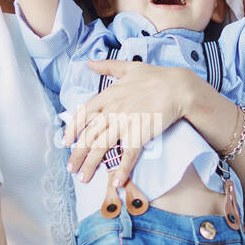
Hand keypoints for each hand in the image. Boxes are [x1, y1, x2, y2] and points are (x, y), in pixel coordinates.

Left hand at [63, 59, 197, 182]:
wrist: (177, 87)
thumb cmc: (155, 76)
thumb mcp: (128, 67)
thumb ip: (107, 66)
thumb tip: (90, 62)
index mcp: (107, 96)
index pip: (83, 115)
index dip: (72, 130)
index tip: (66, 142)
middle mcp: (112, 111)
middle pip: (89, 136)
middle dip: (78, 154)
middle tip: (71, 168)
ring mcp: (125, 124)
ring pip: (102, 148)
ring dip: (91, 165)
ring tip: (83, 178)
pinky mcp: (140, 135)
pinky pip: (128, 156)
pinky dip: (121, 170)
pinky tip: (115, 182)